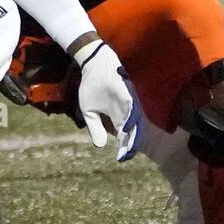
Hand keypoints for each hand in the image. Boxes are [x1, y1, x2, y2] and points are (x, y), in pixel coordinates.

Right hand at [75, 40, 141, 160]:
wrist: (92, 65)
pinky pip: (130, 106)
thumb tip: (100, 145)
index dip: (123, 146)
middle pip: (133, 130)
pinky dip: (130, 118)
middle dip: (131, 144)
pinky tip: (127, 128)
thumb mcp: (89, 111)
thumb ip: (95, 127)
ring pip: (134, 120)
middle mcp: (126, 110)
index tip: (120, 158)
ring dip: (134, 134)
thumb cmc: (92, 86)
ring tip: (130, 147)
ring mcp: (128, 101)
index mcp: (117, 115)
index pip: (124, 134)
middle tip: (127, 156)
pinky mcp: (126, 92)